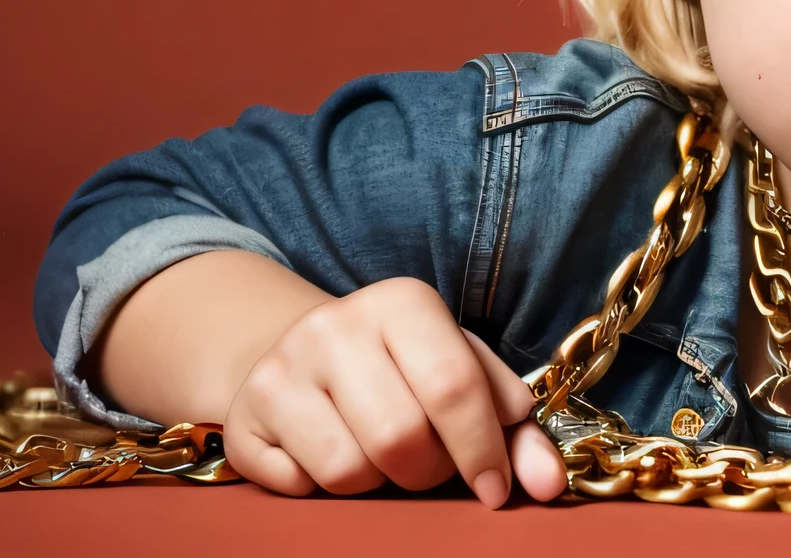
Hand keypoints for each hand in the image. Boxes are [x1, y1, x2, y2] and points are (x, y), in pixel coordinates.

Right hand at [222, 277, 569, 506]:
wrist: (296, 352)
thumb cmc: (399, 368)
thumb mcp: (460, 374)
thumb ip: (511, 429)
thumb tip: (547, 485)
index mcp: (403, 302)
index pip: (453, 384)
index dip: (482, 449)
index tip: (496, 489)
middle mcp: (335, 326)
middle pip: (401, 437)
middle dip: (428, 471)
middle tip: (428, 464)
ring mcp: (281, 370)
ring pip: (349, 469)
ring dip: (377, 481)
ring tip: (378, 453)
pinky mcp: (243, 418)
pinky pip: (301, 485)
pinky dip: (325, 487)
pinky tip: (329, 451)